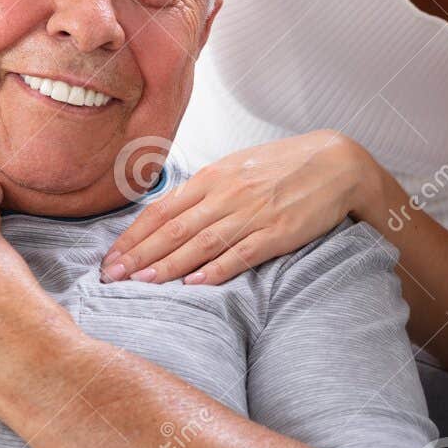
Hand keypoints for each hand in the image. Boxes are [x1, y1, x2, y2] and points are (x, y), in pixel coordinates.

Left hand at [101, 130, 370, 285]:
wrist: (337, 163)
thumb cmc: (285, 166)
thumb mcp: (239, 167)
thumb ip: (207, 189)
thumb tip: (173, 210)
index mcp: (215, 176)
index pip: (163, 210)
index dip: (134, 236)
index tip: (111, 257)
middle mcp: (227, 194)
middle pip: (173, 229)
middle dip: (139, 255)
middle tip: (110, 277)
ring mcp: (252, 213)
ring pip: (200, 243)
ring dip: (167, 265)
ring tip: (141, 284)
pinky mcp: (278, 232)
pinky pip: (240, 254)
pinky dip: (215, 270)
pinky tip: (193, 284)